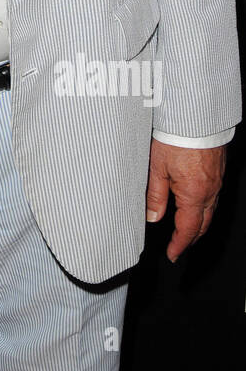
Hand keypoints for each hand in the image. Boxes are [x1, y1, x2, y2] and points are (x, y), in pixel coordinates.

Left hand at [146, 139, 226, 261]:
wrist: (196, 117)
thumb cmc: (176, 138)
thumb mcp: (156, 168)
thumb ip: (155, 195)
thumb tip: (153, 217)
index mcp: (194, 194)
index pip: (189, 229)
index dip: (180, 245)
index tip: (172, 254)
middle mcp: (210, 191)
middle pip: (203, 224)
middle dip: (191, 238)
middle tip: (179, 246)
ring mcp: (217, 181)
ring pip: (210, 211)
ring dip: (198, 224)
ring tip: (186, 230)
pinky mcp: (218, 171)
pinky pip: (213, 197)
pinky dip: (204, 207)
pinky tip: (195, 204)